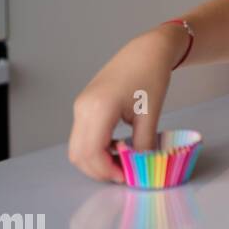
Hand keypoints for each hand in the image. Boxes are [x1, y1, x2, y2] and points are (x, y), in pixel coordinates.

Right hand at [68, 26, 183, 180]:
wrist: (146, 51)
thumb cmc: (151, 76)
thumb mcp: (151, 113)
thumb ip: (143, 143)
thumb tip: (140, 167)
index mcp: (99, 109)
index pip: (92, 153)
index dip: (108, 171)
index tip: (127, 177)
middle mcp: (83, 108)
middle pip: (78, 155)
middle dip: (99, 171)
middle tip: (124, 174)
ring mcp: (80, 107)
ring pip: (77, 147)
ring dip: (96, 161)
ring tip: (122, 162)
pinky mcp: (83, 107)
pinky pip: (82, 136)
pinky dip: (95, 148)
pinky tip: (117, 147)